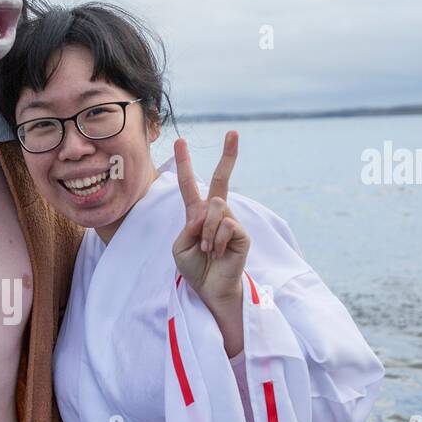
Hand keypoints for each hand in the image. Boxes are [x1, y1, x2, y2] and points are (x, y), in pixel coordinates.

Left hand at [172, 131, 249, 354]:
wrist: (209, 289)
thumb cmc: (194, 268)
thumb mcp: (180, 245)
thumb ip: (190, 225)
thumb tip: (211, 210)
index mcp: (196, 214)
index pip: (189, 184)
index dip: (185, 163)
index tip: (181, 141)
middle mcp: (216, 213)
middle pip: (222, 179)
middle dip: (229, 155)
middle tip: (233, 132)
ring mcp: (231, 221)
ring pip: (217, 208)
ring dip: (206, 232)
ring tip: (207, 250)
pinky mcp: (241, 233)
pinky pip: (226, 225)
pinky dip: (215, 241)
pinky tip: (218, 254)